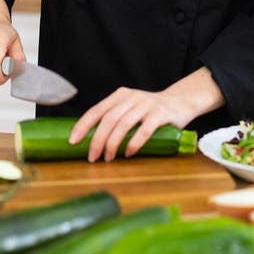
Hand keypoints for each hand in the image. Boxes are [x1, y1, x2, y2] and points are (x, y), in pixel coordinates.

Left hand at [68, 66, 224, 160]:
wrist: (181, 102)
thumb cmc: (150, 111)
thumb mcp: (130, 109)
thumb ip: (115, 118)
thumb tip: (91, 142)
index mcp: (120, 95)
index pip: (97, 110)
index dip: (83, 125)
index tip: (73, 141)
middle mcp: (132, 97)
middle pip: (109, 119)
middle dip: (97, 140)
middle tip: (92, 157)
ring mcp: (147, 104)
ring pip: (124, 124)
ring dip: (113, 143)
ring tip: (109, 158)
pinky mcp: (161, 114)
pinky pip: (144, 130)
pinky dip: (134, 143)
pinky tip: (129, 153)